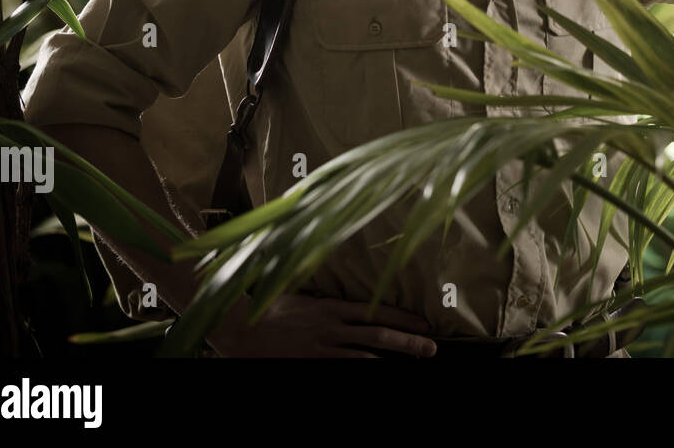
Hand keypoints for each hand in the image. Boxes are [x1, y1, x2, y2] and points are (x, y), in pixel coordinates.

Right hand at [209, 293, 437, 357]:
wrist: (242, 328)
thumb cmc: (273, 310)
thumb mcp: (307, 298)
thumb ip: (332, 302)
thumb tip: (356, 304)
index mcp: (332, 307)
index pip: (375, 312)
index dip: (402, 318)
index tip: (423, 323)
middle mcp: (331, 328)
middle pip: (378, 336)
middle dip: (408, 343)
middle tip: (431, 348)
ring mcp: (322, 350)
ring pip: (364, 359)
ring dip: (391, 363)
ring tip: (413, 365)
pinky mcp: (311, 365)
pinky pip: (343, 372)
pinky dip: (362, 374)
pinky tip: (379, 375)